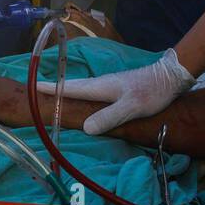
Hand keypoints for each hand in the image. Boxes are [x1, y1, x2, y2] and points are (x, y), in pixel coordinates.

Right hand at [36, 48, 195, 135]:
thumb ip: (109, 117)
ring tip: (55, 96)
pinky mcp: (118, 88)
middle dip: (56, 88)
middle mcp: (102, 84)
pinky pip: (93, 91)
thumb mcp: (131, 107)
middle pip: (74, 86)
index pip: (72, 88)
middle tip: (38, 90)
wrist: (171, 77)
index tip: (34, 86)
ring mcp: (110, 85)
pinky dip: (82, 94)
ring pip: (84, 88)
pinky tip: (84, 100)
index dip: (53, 88)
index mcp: (101, 87)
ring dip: (68, 91)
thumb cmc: (151, 92)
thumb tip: (85, 127)